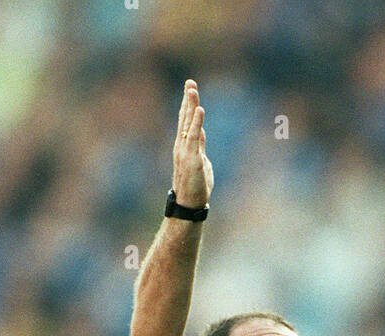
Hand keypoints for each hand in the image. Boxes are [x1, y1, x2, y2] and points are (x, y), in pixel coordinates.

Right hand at [172, 79, 213, 208]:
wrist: (189, 204)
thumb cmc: (195, 187)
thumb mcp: (200, 161)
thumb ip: (200, 145)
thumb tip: (202, 132)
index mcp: (185, 146)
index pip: (186, 121)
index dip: (188, 105)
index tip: (190, 89)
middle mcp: (182, 145)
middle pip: (185, 118)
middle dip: (187, 99)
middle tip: (189, 82)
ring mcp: (185, 151)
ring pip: (188, 124)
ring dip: (190, 106)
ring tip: (192, 89)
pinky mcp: (192, 158)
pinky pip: (194, 136)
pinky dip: (197, 122)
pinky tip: (199, 109)